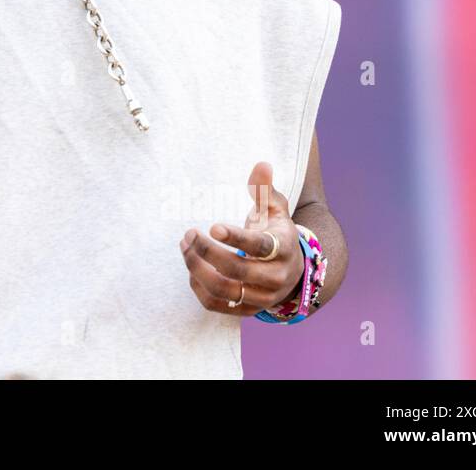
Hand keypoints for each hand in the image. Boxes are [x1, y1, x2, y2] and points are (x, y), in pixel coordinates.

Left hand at [179, 161, 304, 314]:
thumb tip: (261, 164)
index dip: (236, 238)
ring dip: (197, 269)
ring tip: (184, 247)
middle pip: (237, 270)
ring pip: (224, 290)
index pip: (260, 246)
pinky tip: (191, 269)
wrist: (291, 271)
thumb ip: (265, 189)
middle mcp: (275, 277)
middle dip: (207, 251)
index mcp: (283, 249)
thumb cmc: (276, 233)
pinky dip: (199, 288)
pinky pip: (217, 305)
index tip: (212, 226)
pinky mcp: (247, 310)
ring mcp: (261, 297)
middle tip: (188, 234)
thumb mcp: (275, 209)